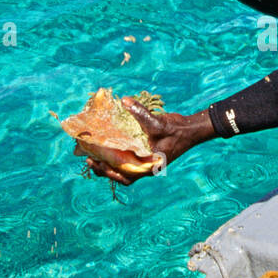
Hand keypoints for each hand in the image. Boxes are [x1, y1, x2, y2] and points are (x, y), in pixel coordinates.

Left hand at [85, 101, 215, 186]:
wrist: (190, 129)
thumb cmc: (176, 131)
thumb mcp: (158, 123)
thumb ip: (141, 113)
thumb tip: (124, 100)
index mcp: (148, 167)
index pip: (124, 176)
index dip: (108, 172)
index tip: (95, 162)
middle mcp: (144, 166)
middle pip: (120, 173)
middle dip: (103, 168)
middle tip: (88, 158)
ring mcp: (144, 159)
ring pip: (122, 166)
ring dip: (108, 161)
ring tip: (93, 153)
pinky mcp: (144, 151)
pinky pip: (127, 155)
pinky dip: (116, 152)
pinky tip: (107, 143)